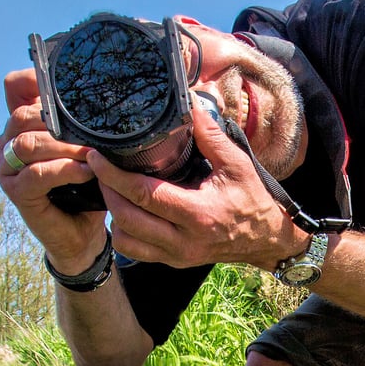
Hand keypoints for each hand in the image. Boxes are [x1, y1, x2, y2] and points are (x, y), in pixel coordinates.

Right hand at [0, 69, 107, 273]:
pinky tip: (86, 172)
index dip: (32, 79)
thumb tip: (103, 94)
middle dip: (59, 122)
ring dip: (65, 147)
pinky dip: (64, 170)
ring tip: (92, 155)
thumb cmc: (85, 186)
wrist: (81, 233)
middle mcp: (7, 142)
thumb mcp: (85, 148)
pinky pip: (36, 174)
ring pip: (28, 144)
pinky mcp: (15, 192)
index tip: (62, 86)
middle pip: (22, 115)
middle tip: (93, 135)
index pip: (14, 87)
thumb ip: (82, 124)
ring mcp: (6, 168)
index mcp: (22, 124)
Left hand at [90, 96, 307, 269]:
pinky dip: (124, 232)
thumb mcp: (237, 165)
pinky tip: (126, 211)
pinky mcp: (173, 262)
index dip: (115, 176)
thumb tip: (189, 103)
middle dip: (107, 192)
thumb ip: (211, 136)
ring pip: (126, 241)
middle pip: (127, 219)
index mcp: (198, 214)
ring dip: (113, 215)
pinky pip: (136, 252)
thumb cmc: (252, 200)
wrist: (266, 239)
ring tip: (112, 190)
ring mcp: (177, 256)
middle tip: (99, 170)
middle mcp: (184, 240)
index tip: (98, 158)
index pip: (145, 195)